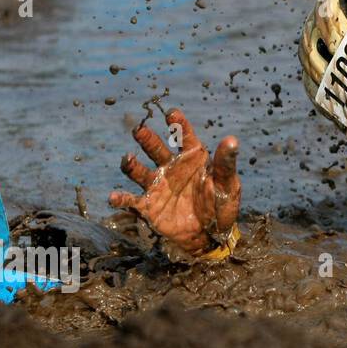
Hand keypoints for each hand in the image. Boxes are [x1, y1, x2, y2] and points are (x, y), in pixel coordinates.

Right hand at [108, 108, 240, 257]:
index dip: (178, 125)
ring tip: (128, 159)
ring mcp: (158, 186)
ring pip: (140, 171)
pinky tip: (114, 197)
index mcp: (193, 159)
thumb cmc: (221, 204)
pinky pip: (131, 201)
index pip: (185, 137)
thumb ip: (226, 163)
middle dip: (148, 139)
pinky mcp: (148, 206)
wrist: (211, 234)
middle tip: (140, 130)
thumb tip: (232, 140)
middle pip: (156, 149)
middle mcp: (172, 168)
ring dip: (132, 165)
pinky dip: (121, 199)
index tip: (172, 113)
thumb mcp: (228, 184)